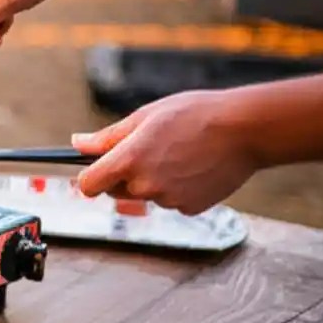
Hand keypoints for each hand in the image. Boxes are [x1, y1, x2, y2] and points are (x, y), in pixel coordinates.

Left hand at [71, 90, 259, 215]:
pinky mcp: (189, 208)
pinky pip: (171, 201)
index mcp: (128, 160)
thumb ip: (108, 137)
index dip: (88, 178)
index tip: (94, 171)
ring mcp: (167, 200)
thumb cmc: (195, 114)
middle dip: (123, 175)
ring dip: (153, 181)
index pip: (88, 185)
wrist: (246, 129)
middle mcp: (144, 185)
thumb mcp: (145, 117)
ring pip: (146, 195)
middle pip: (116, 191)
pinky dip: (177, 188)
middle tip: (148, 150)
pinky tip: (195, 167)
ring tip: (179, 154)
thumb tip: (77, 144)